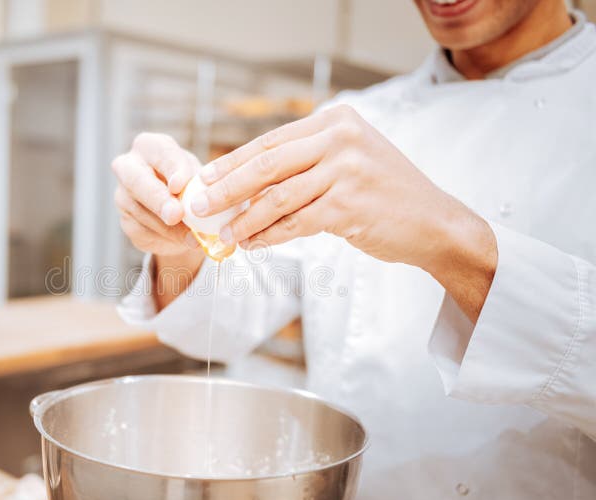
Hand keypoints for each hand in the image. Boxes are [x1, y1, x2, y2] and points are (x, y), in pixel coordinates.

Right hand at [112, 133, 201, 257]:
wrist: (181, 214)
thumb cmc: (190, 185)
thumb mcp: (199, 179)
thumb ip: (196, 185)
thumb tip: (198, 198)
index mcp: (150, 146)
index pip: (161, 153)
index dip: (172, 169)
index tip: (180, 185)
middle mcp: (129, 166)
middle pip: (137, 181)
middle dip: (158, 199)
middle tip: (175, 215)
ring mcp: (122, 195)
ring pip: (141, 212)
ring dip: (168, 228)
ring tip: (193, 237)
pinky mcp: (125, 222)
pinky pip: (143, 232)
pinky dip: (165, 240)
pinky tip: (183, 242)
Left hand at [191, 104, 495, 319]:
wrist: (435, 223)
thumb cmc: (385, 195)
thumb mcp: (349, 162)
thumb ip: (306, 164)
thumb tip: (247, 183)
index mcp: (336, 121)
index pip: (271, 141)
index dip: (233, 161)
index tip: (205, 177)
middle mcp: (340, 138)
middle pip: (267, 165)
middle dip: (227, 188)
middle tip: (200, 205)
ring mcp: (346, 170)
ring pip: (276, 197)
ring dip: (244, 218)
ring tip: (224, 233)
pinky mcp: (349, 204)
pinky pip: (295, 223)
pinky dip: (269, 235)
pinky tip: (253, 243)